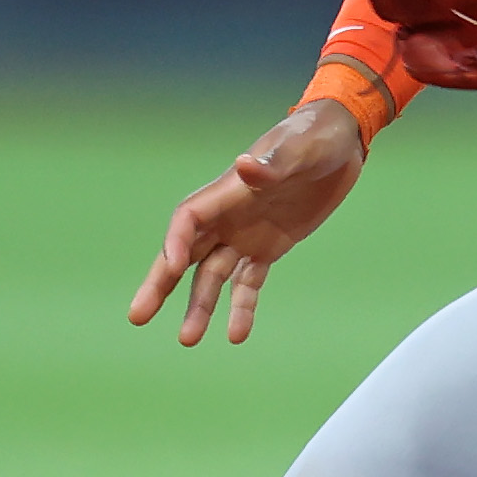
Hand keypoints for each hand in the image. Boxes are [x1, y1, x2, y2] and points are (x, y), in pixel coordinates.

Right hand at [127, 100, 367, 345]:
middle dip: (162, 284)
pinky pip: (249, 283)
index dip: (176, 242)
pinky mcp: (269, 248)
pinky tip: (237, 335)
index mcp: (227, 191)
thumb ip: (272, 163)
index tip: (173, 265)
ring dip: (199, 306)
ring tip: (188, 339)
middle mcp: (227, 217)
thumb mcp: (298, 148)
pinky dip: (242, 308)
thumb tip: (244, 165)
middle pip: (185, 255)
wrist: (339, 143)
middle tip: (137, 316)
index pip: (188, 220)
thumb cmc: (314, 137)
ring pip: (212, 276)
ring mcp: (245, 235)